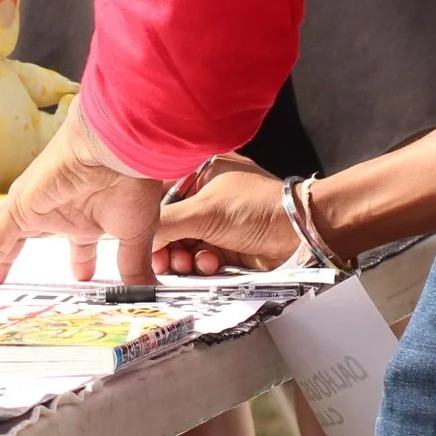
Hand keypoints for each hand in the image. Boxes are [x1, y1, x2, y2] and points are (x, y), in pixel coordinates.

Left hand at [0, 105, 165, 287]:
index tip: (80, 280)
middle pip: (20, 237)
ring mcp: (32, 207)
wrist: (116, 151)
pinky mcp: (19, 206)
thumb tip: (146, 290)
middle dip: (8, 260)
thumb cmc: (128, 181)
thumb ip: (133, 264)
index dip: (80, 262)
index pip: (78, 244)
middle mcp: (53, 212)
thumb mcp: (134, 235)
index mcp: (84, 217)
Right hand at [151, 155, 296, 274]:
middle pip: (168, 225)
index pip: (157, 196)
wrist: (301, 235)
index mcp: (195, 171)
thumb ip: (164, 224)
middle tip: (164, 262)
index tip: (141, 242)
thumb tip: (134, 238)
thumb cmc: (258, 209)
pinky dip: (201, 265)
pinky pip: (200, 257)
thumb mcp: (204, 211)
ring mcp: (215, 221)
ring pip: (182, 244)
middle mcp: (203, 195)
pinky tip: (210, 264)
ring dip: (182, 259)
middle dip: (165, 246)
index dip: (147, 221)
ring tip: (189, 264)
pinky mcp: (225, 245)